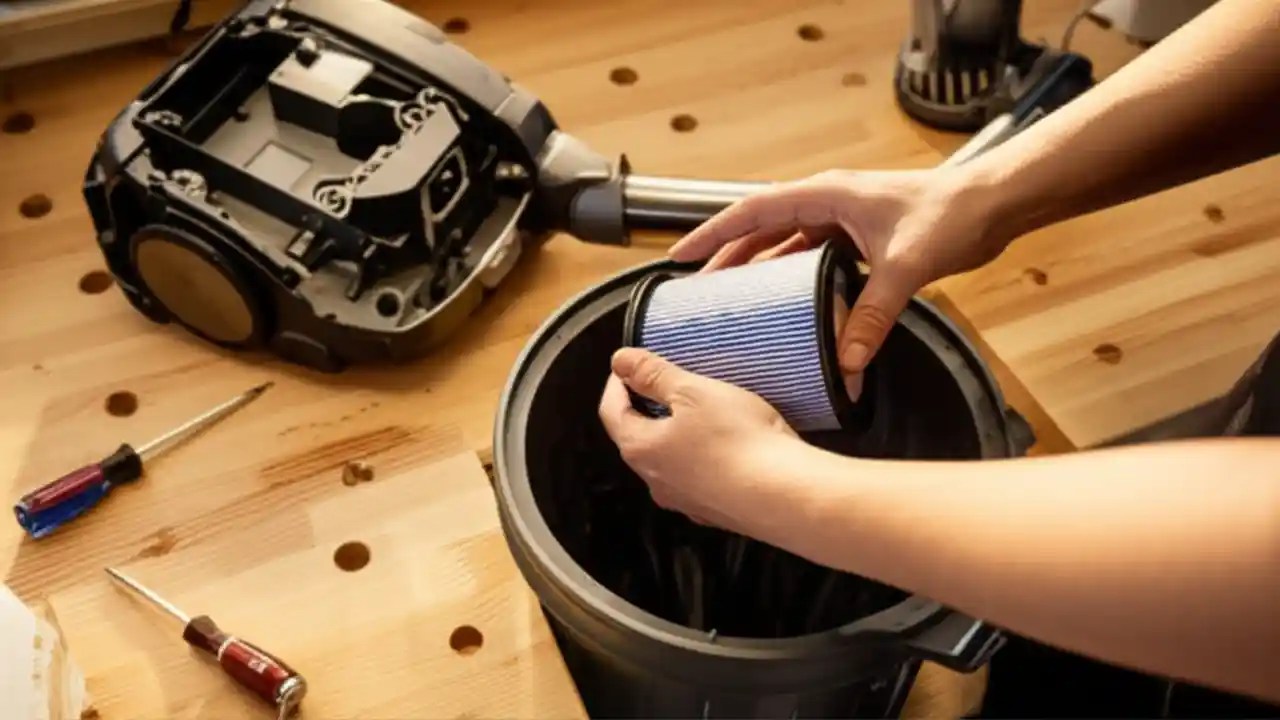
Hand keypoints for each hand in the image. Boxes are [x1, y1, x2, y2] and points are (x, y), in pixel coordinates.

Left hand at [598, 347, 805, 533]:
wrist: (785, 496)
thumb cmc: (736, 438)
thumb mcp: (693, 392)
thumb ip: (654, 374)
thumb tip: (619, 360)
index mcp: (640, 448)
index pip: (611, 412)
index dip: (616, 384)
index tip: (627, 366)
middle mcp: (655, 482)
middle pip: (638, 439)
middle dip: (645, 410)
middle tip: (661, 385)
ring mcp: (685, 502)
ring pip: (669, 462)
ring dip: (674, 436)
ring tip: (695, 413)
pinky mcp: (715, 513)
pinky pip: (698, 479)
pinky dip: (701, 458)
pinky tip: (724, 446)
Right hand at [669, 168, 1009, 378]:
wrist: (993, 203)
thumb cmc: (951, 212)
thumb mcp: (904, 266)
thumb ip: (873, 315)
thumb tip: (847, 361)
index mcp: (825, 195)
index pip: (751, 211)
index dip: (712, 234)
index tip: (681, 257)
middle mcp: (828, 203)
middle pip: (761, 230)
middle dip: (728, 259)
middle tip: (701, 293)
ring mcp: (843, 220)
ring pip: (786, 245)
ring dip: (760, 271)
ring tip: (735, 303)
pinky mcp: (861, 238)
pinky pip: (814, 259)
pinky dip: (797, 281)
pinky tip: (791, 308)